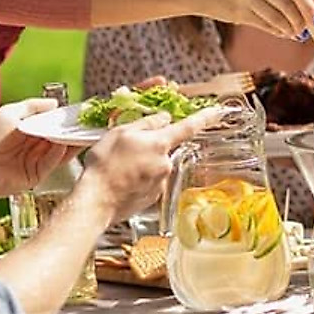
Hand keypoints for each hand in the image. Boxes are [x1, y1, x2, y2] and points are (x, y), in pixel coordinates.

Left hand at [0, 99, 77, 198]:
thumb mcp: (9, 113)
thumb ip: (33, 107)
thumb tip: (56, 103)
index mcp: (29, 130)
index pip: (55, 124)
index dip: (69, 119)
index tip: (85, 113)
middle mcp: (35, 146)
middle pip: (61, 139)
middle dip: (76, 132)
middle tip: (94, 124)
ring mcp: (34, 162)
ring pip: (60, 152)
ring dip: (72, 144)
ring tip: (87, 134)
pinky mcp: (32, 177)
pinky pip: (50, 165)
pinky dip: (59, 156)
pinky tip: (65, 146)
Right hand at [78, 106, 224, 224]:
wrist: (94, 203)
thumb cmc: (104, 165)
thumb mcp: (121, 132)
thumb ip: (147, 123)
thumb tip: (165, 119)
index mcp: (161, 143)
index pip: (189, 126)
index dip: (206, 117)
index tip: (220, 111)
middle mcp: (166, 163)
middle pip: (165, 147)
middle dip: (151, 146)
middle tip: (126, 151)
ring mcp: (161, 182)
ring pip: (156, 164)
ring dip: (143, 163)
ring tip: (120, 169)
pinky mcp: (154, 198)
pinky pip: (150, 181)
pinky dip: (140, 179)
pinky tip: (123, 181)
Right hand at [196, 0, 313, 36]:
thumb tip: (307, 7)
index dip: (309, 5)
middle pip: (288, 4)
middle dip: (300, 20)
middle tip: (306, 30)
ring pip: (277, 17)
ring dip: (289, 28)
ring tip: (293, 32)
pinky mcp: (237, 11)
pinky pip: (264, 24)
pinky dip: (276, 30)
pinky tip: (280, 32)